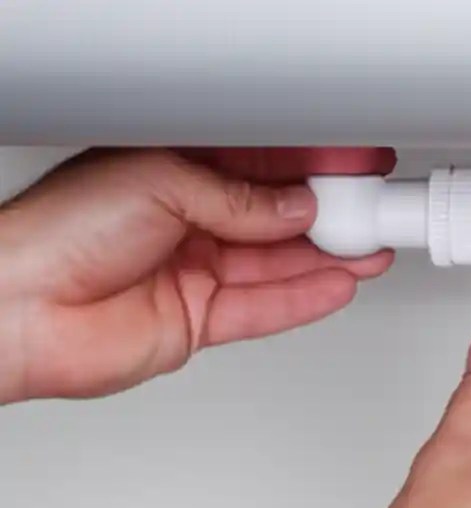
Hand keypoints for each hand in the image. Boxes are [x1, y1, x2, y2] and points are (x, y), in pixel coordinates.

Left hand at [0, 147, 395, 402]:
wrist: (19, 308)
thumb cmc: (56, 233)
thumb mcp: (161, 182)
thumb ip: (240, 199)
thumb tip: (296, 206)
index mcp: (176, 173)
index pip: (263, 167)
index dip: (315, 167)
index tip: (358, 167)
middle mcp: (189, 222)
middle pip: (279, 219)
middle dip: (332, 215)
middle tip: (378, 211)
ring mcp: (196, 273)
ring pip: (280, 265)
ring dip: (329, 258)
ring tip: (373, 250)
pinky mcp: (198, 321)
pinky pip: (265, 309)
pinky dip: (305, 298)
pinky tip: (338, 285)